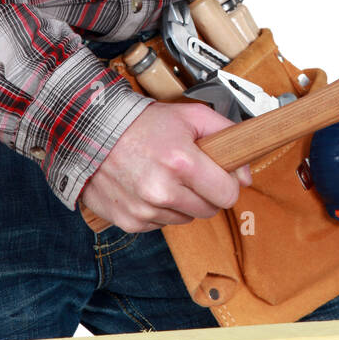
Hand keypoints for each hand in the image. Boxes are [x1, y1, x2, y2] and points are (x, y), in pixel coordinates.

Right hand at [79, 100, 252, 232]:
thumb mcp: (191, 115)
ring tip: (165, 176)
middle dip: (206, 193)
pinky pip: (161, 224)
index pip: (227, 195)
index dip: (228, 184)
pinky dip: (159, 210)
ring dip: (182, 202)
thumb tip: (246, 175)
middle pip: (209, 210)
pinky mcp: (129, 221)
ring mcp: (144, 208)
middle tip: (190, 173)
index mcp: (181, 162)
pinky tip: (148, 187)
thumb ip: (226, 136)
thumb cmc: (142, 123)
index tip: (220, 176)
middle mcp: (162, 190)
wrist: (92, 132)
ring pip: (185, 219)